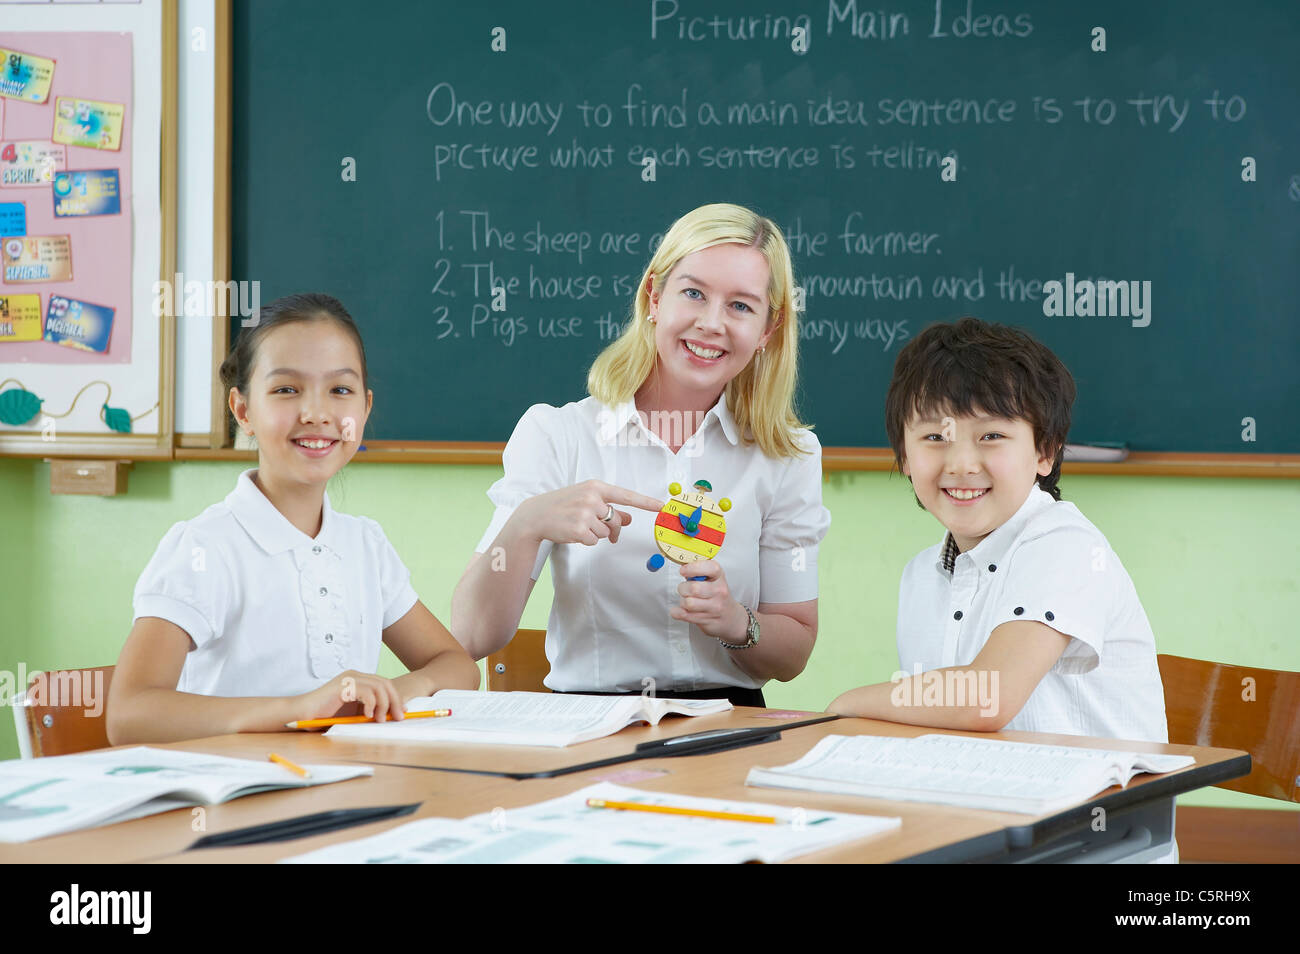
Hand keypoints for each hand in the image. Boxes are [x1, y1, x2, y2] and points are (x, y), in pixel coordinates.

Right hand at [294, 670, 404, 727]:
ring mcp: (348, 678)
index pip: (384, 684)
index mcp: (358, 680)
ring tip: (381, 720)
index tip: (402, 712)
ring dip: (384, 704)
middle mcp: (355, 675)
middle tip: (399, 717)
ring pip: (378, 686)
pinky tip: (367, 716)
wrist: (301, 715)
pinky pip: (366, 692)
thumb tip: (390, 716)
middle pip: (385, 683)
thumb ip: (368, 711)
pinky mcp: (343, 686)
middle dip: (395, 701)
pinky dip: (371, 704)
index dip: (395, 698)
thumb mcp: (352, 713)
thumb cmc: (324, 716)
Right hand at [513, 479, 662, 546]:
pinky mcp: (579, 530)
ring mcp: (585, 514)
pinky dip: (586, 540)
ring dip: (595, 534)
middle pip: (616, 520)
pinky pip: (594, 541)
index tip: (661, 506)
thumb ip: (607, 507)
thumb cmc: (562, 506)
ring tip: (578, 525)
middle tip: (597, 527)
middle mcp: (592, 498)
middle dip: (611, 528)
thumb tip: (628, 517)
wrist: (536, 515)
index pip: (626, 495)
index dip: (645, 502)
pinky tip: (573, 532)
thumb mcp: (586, 500)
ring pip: (606, 532)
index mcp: (595, 487)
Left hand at [669, 560, 747, 642]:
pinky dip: (677, 612)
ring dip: (682, 601)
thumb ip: (699, 571)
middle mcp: (719, 592)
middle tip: (685, 589)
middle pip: (694, 588)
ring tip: (687, 600)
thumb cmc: (718, 595)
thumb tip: (683, 565)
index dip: (693, 568)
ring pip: (688, 603)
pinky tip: (680, 610)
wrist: (730, 617)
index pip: (710, 568)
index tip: (683, 570)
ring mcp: (714, 607)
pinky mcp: (706, 620)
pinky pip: (684, 615)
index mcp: (719, 577)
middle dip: (683, 588)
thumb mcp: (714, 579)